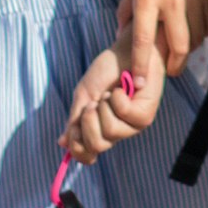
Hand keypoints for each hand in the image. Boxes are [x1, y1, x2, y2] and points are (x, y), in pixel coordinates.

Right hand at [63, 45, 158, 159]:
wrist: (127, 51)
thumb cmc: (106, 72)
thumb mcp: (84, 96)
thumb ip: (74, 120)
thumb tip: (62, 144)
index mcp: (99, 130)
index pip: (88, 155)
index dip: (78, 148)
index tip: (74, 130)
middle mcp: (116, 133)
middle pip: (96, 146)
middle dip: (88, 121)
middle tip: (94, 103)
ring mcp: (131, 126)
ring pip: (110, 131)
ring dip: (104, 106)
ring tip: (111, 93)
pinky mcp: (145, 116)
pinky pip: (123, 113)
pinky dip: (117, 97)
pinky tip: (124, 89)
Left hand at [118, 0, 192, 94]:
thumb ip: (125, 12)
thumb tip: (121, 38)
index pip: (143, 41)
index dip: (140, 66)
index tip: (139, 84)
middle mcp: (171, 0)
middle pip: (179, 46)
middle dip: (174, 66)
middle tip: (169, 72)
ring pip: (197, 38)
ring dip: (188, 50)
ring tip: (179, 52)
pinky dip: (203, 34)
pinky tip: (195, 33)